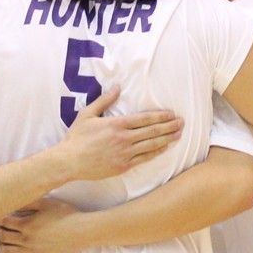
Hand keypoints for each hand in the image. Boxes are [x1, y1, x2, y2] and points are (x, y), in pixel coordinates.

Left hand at [0, 197, 84, 252]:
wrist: (82, 232)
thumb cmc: (66, 215)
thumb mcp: (47, 203)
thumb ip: (29, 202)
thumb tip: (15, 202)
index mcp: (27, 224)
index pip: (4, 222)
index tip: (1, 216)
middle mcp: (26, 239)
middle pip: (3, 236)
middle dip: (0, 231)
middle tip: (3, 228)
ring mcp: (31, 252)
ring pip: (7, 251)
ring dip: (2, 245)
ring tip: (4, 241)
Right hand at [56, 86, 183, 180]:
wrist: (69, 161)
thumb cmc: (77, 137)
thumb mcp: (88, 114)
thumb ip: (104, 100)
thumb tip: (117, 87)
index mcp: (116, 124)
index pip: (144, 119)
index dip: (160, 116)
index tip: (171, 114)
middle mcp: (124, 138)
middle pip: (152, 131)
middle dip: (169, 126)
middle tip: (182, 122)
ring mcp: (125, 153)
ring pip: (151, 145)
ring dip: (167, 139)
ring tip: (179, 134)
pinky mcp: (124, 165)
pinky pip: (145, 158)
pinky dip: (156, 152)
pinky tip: (165, 148)